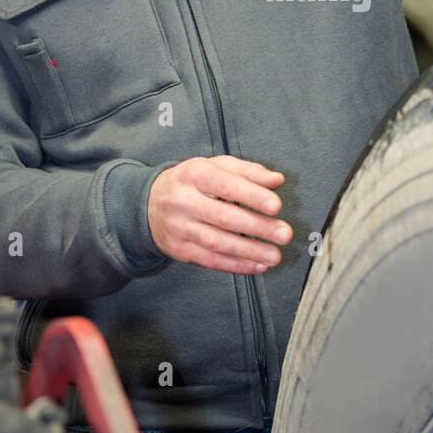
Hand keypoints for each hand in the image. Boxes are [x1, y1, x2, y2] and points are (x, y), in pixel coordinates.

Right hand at [147, 155, 291, 273]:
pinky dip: (236, 265)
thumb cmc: (192, 182)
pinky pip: (210, 260)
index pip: (226, 185)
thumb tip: (277, 180)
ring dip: (250, 252)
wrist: (149, 204)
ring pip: (218, 243)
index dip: (252, 195)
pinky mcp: (179, 249)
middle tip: (284, 234)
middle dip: (257, 227)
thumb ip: (248, 171)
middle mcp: (184, 201)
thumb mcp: (216, 166)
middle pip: (224, 217)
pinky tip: (257, 266)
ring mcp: (180, 227)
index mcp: (195, 174)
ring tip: (275, 255)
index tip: (276, 206)